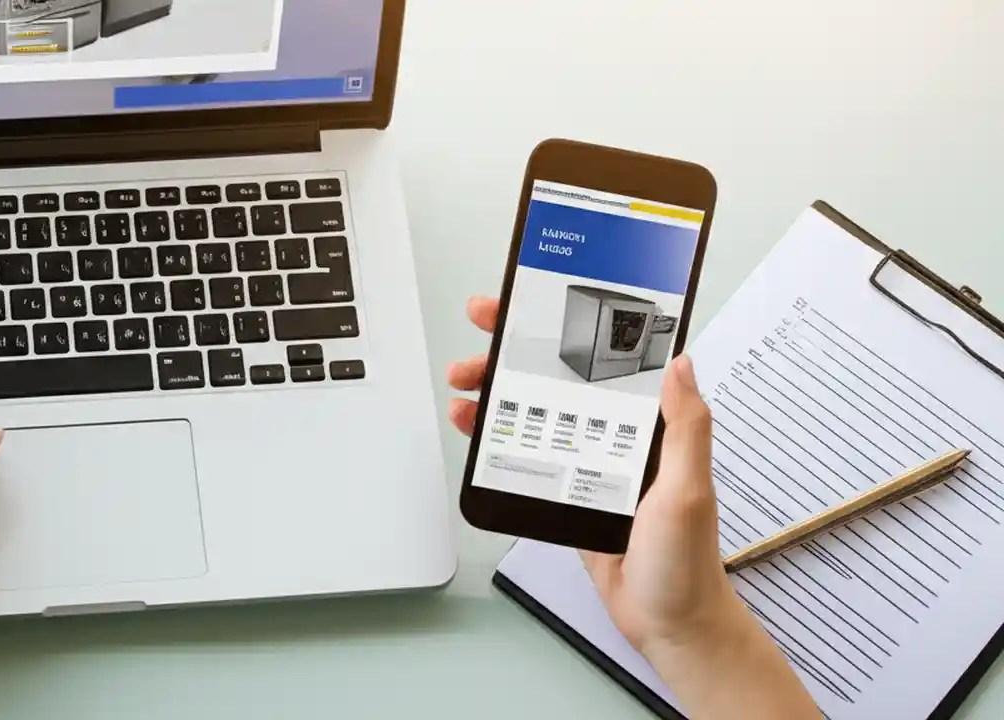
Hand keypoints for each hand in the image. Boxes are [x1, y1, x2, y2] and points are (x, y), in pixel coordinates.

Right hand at [449, 296, 817, 718]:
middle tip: (483, 334)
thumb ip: (685, 427)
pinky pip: (528, 455)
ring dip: (497, 394)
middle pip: (560, 378)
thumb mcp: (688, 490)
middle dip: (517, 352)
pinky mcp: (570, 492)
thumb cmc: (687, 564)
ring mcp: (590, 462)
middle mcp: (620, 436)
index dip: (571, 324)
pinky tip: (476, 428)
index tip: (539, 301)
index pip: (608, 358)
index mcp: (652, 426)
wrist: (668, 625)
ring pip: (535, 413)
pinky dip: (497, 439)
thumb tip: (679, 361)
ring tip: (465, 385)